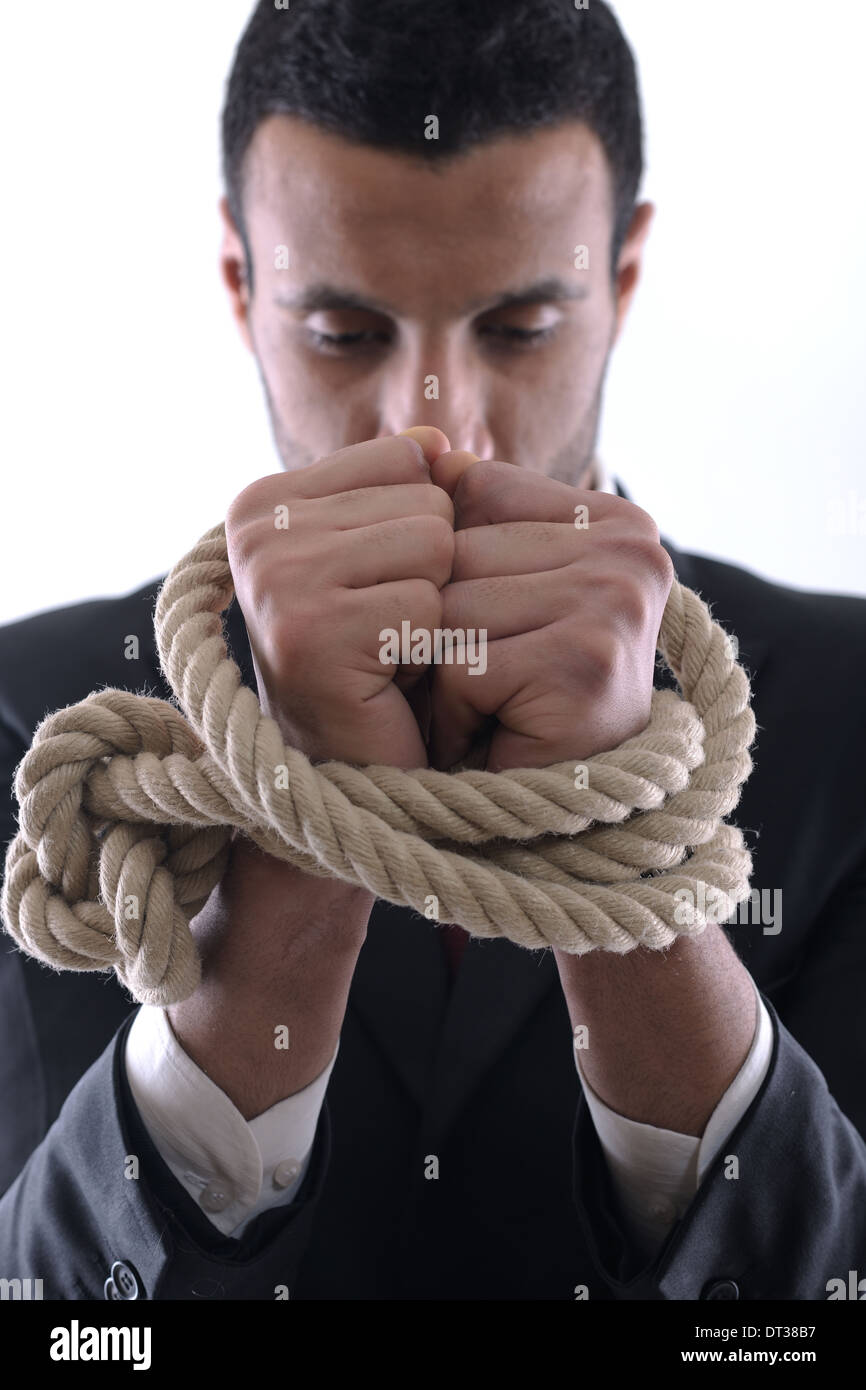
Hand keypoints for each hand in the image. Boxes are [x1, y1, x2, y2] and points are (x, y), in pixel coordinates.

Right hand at [225, 434, 458, 768]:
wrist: (351, 777)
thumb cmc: (376, 665)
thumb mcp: (380, 559)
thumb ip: (402, 491)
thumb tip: (438, 442)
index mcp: (265, 500)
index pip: (406, 460)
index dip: (418, 534)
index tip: (376, 593)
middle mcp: (255, 529)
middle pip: (426, 502)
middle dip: (429, 575)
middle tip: (384, 635)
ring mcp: (274, 578)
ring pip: (434, 546)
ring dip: (432, 611)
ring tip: (387, 654)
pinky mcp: (308, 631)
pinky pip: (426, 603)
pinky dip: (427, 650)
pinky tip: (385, 680)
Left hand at [426, 458, 674, 771]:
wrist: (573, 815)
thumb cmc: (525, 700)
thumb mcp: (503, 591)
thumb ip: (473, 517)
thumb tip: (425, 448)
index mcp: (616, 518)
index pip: (473, 496)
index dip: (450, 574)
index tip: (487, 630)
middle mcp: (630, 549)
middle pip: (454, 553)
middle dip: (438, 631)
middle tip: (479, 686)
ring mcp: (614, 600)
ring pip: (449, 610)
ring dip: (442, 676)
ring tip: (486, 712)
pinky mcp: (586, 658)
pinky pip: (459, 665)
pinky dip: (454, 714)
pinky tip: (495, 735)